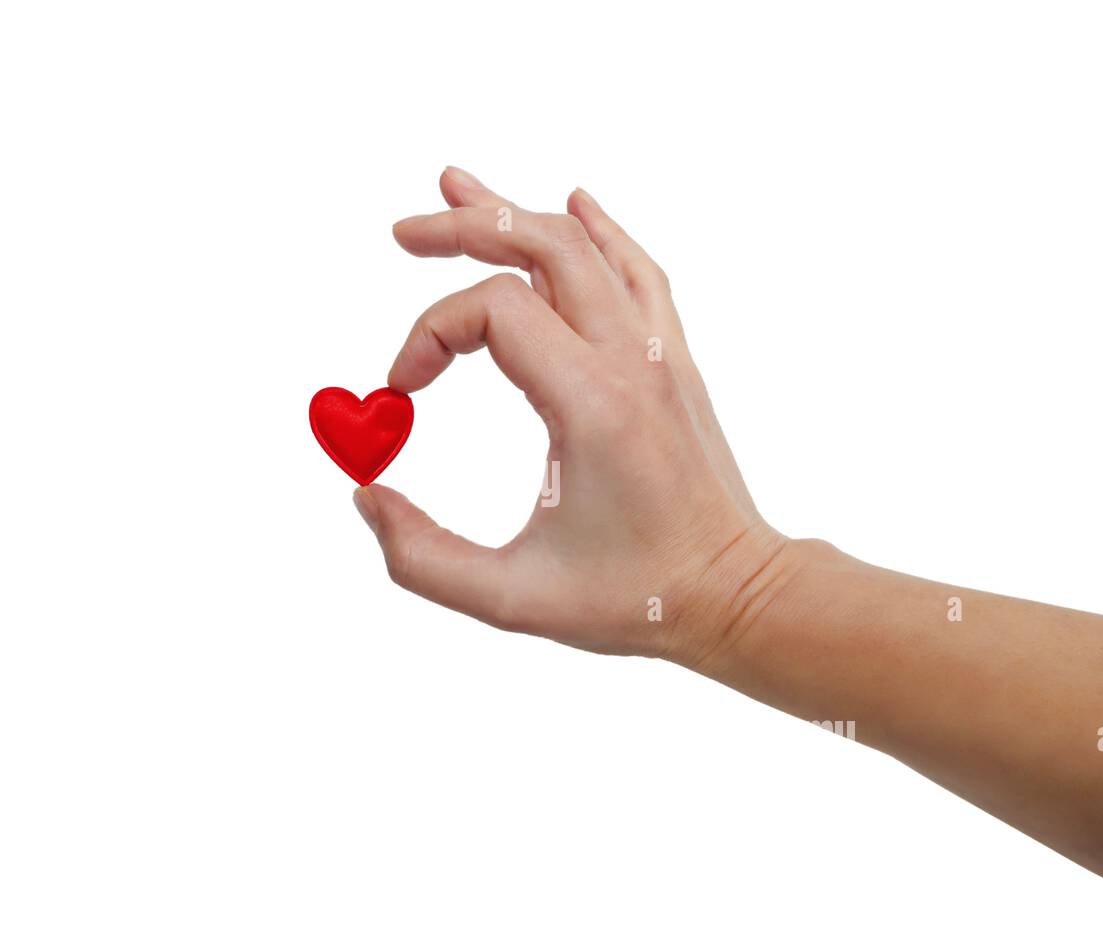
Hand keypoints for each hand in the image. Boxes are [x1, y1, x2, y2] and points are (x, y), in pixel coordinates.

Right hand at [353, 167, 792, 664]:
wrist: (736, 595)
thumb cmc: (634, 599)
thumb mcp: (512, 600)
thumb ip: (423, 558)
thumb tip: (366, 497)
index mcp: (591, 402)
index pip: (493, 310)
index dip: (427, 336)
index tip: (402, 391)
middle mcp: (630, 359)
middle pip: (541, 244)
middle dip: (463, 228)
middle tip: (403, 232)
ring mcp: (660, 352)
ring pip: (586, 245)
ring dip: (518, 213)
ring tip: (458, 187)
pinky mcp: (674, 361)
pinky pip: (638, 269)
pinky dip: (600, 230)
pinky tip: (576, 202)